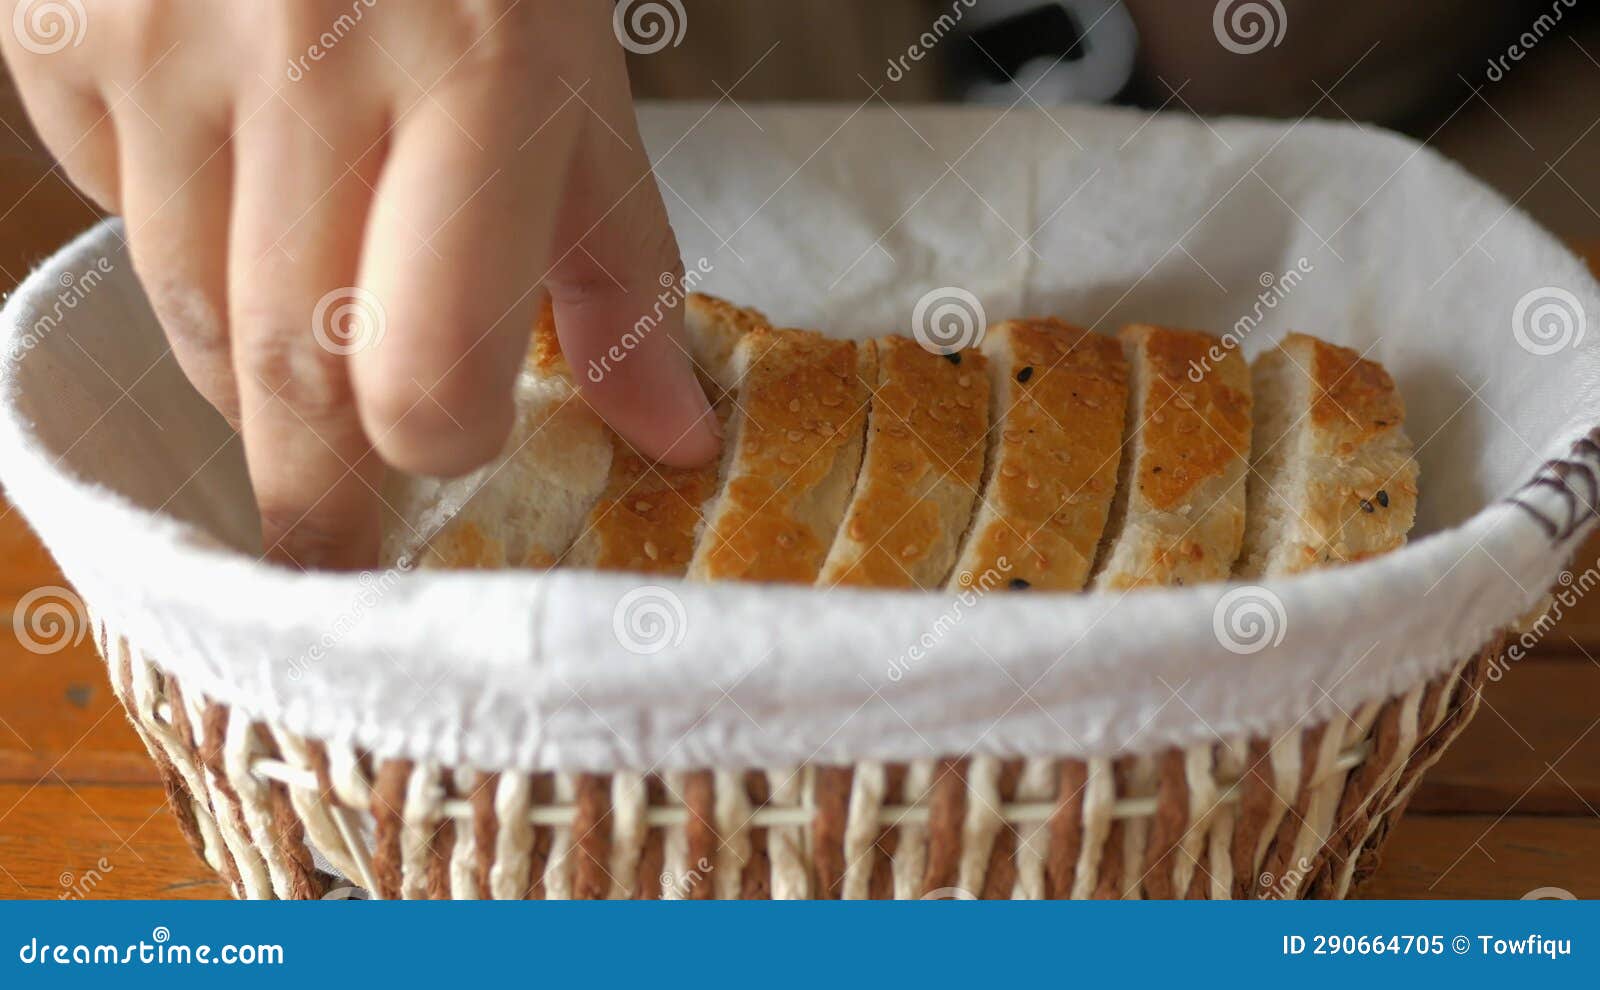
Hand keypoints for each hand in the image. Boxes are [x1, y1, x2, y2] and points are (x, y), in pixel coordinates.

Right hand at [1, 0, 719, 568]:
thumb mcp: (584, 87)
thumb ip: (622, 277)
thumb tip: (671, 440)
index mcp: (482, 81)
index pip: (423, 376)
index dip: (438, 449)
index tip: (450, 458)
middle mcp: (312, 61)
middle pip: (283, 378)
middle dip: (316, 487)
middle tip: (336, 534)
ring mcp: (162, 39)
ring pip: (187, 313)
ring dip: (255, 357)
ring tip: (315, 292)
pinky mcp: (55, 27)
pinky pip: (110, 206)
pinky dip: (177, 225)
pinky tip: (232, 152)